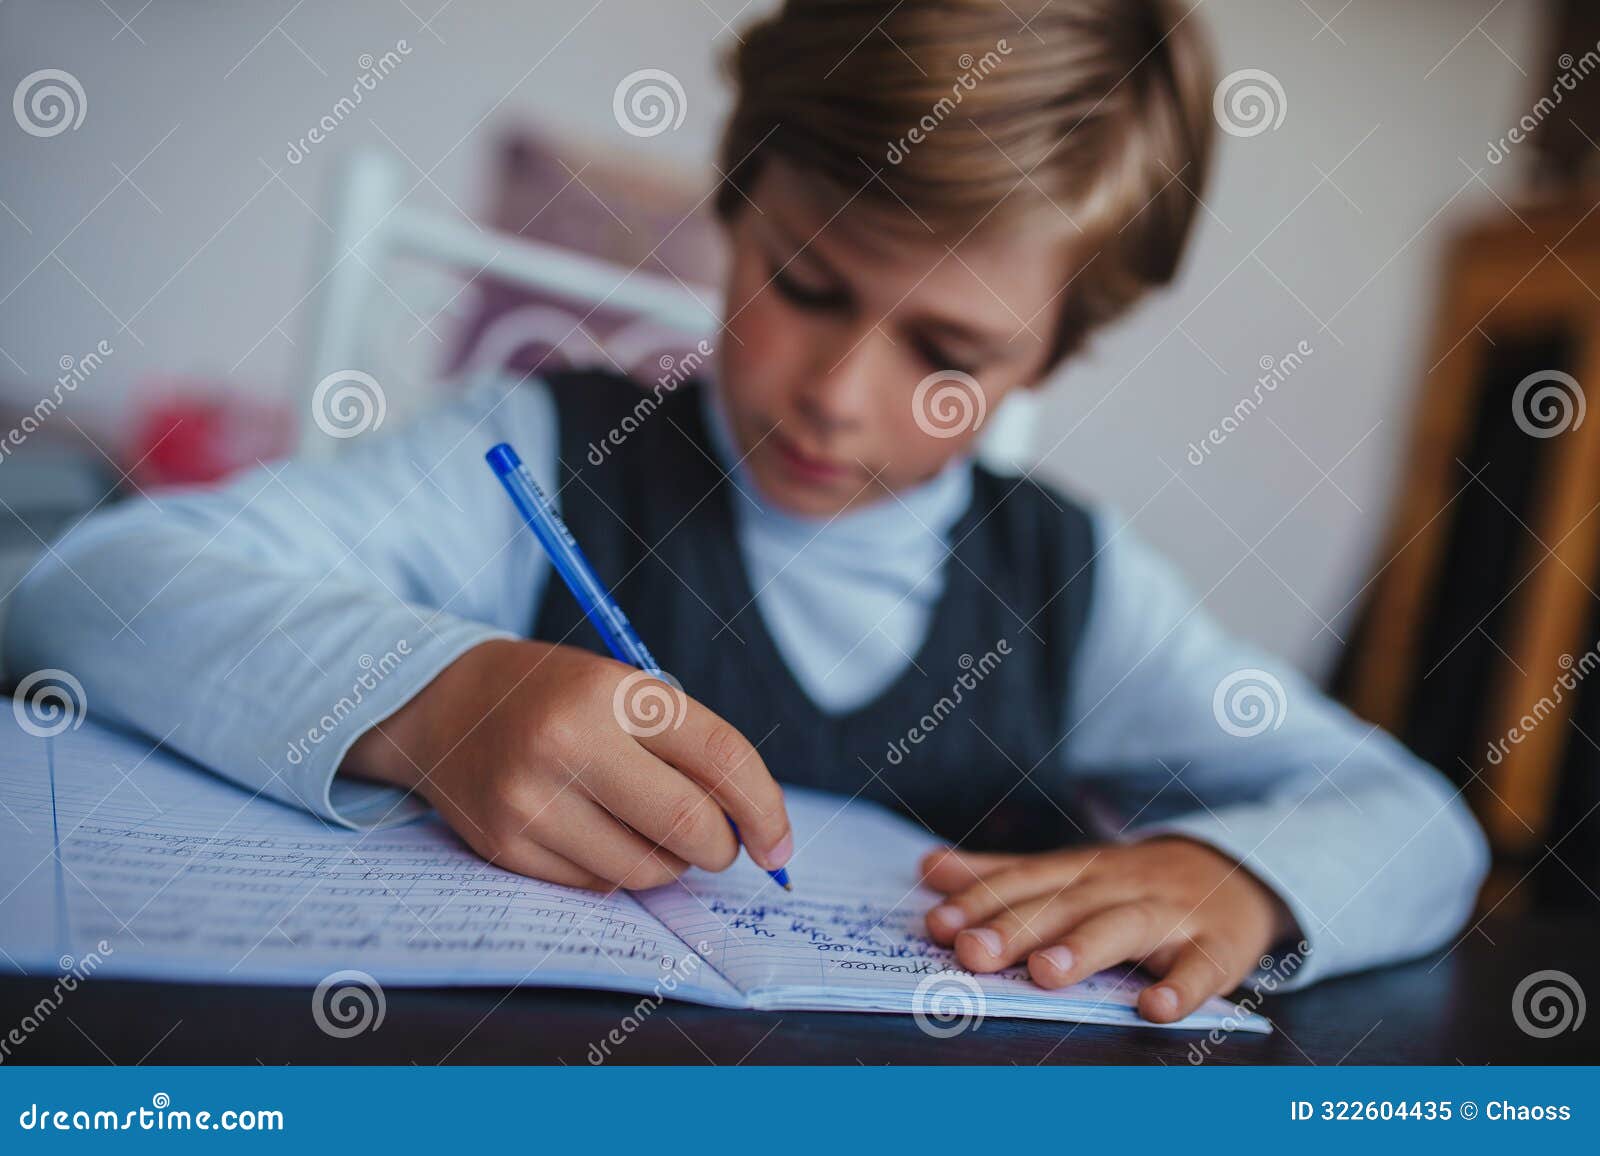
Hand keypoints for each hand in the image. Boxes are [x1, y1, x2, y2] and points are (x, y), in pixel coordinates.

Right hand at [343, 638, 792, 890]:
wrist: (446, 704)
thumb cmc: (557, 696)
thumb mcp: (623, 690)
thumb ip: (687, 749)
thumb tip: (753, 829)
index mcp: (613, 691)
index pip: (722, 757)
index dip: (765, 808)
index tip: (779, 843)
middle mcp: (570, 743)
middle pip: (690, 826)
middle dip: (722, 846)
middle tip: (718, 842)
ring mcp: (532, 800)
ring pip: (647, 869)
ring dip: (670, 864)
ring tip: (649, 829)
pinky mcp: (506, 846)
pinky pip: (598, 886)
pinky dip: (618, 872)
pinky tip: (597, 834)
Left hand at [921, 838, 1294, 1022]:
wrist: (1233, 873)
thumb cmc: (1132, 884)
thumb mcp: (1070, 872)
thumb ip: (1001, 875)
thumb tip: (929, 868)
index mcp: (1080, 870)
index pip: (1025, 881)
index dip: (981, 902)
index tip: (938, 926)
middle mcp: (1120, 885)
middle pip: (1064, 904)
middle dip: (1016, 927)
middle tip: (973, 952)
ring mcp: (1171, 913)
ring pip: (1124, 926)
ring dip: (1084, 948)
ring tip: (1045, 973)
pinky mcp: (1218, 945)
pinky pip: (1203, 968)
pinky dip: (1183, 987)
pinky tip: (1155, 1008)